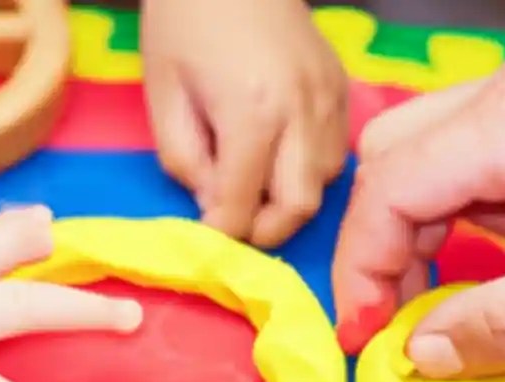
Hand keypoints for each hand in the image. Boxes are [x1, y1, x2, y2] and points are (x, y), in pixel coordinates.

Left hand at [141, 0, 348, 247]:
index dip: (222, 233)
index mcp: (252, 114)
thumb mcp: (163, 96)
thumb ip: (185, 162)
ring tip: (256, 185)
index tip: (207, 235)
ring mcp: (328, 98)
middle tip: (235, 222)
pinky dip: (310, 168)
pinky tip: (280, 155)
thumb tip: (213, 205)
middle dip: (264, 230)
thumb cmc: (184, 22)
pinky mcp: (341, 87)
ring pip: (325, 184)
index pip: (243, 208)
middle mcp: (301, 111)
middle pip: (297, 208)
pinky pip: (336, 150)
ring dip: (289, 199)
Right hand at [333, 44, 504, 376]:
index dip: (361, 269)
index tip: (367, 338)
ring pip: (435, 156)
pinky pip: (485, 161)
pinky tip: (494, 266)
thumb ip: (499, 327)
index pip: (388, 188)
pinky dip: (467, 215)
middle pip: (396, 157)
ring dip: (422, 230)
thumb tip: (419, 353)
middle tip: (395, 320)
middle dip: (381, 243)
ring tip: (439, 303)